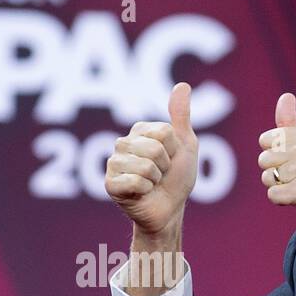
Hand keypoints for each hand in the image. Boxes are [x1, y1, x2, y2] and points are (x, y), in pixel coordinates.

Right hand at [105, 82, 198, 234]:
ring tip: (151, 184)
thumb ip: (181, 116)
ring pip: (145, 165)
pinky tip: (141, 193)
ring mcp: (114, 163)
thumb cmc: (177, 179)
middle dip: (164, 166)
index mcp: (140, 131)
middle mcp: (123, 144)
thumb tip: (183, 85)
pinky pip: (134, 181)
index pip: (164, 132)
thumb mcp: (186, 145)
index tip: (170, 160)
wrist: (170, 210)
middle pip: (154, 148)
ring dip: (155, 179)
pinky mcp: (109, 184)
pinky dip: (145, 190)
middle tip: (160, 175)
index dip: (174, 150)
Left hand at [258, 93, 295, 245]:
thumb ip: (290, 122)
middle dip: (274, 172)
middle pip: (263, 159)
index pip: (266, 140)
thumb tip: (285, 95)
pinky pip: (272, 194)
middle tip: (295, 178)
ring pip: (267, 177)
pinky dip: (280, 200)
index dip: (273, 154)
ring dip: (277, 187)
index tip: (292, 161)